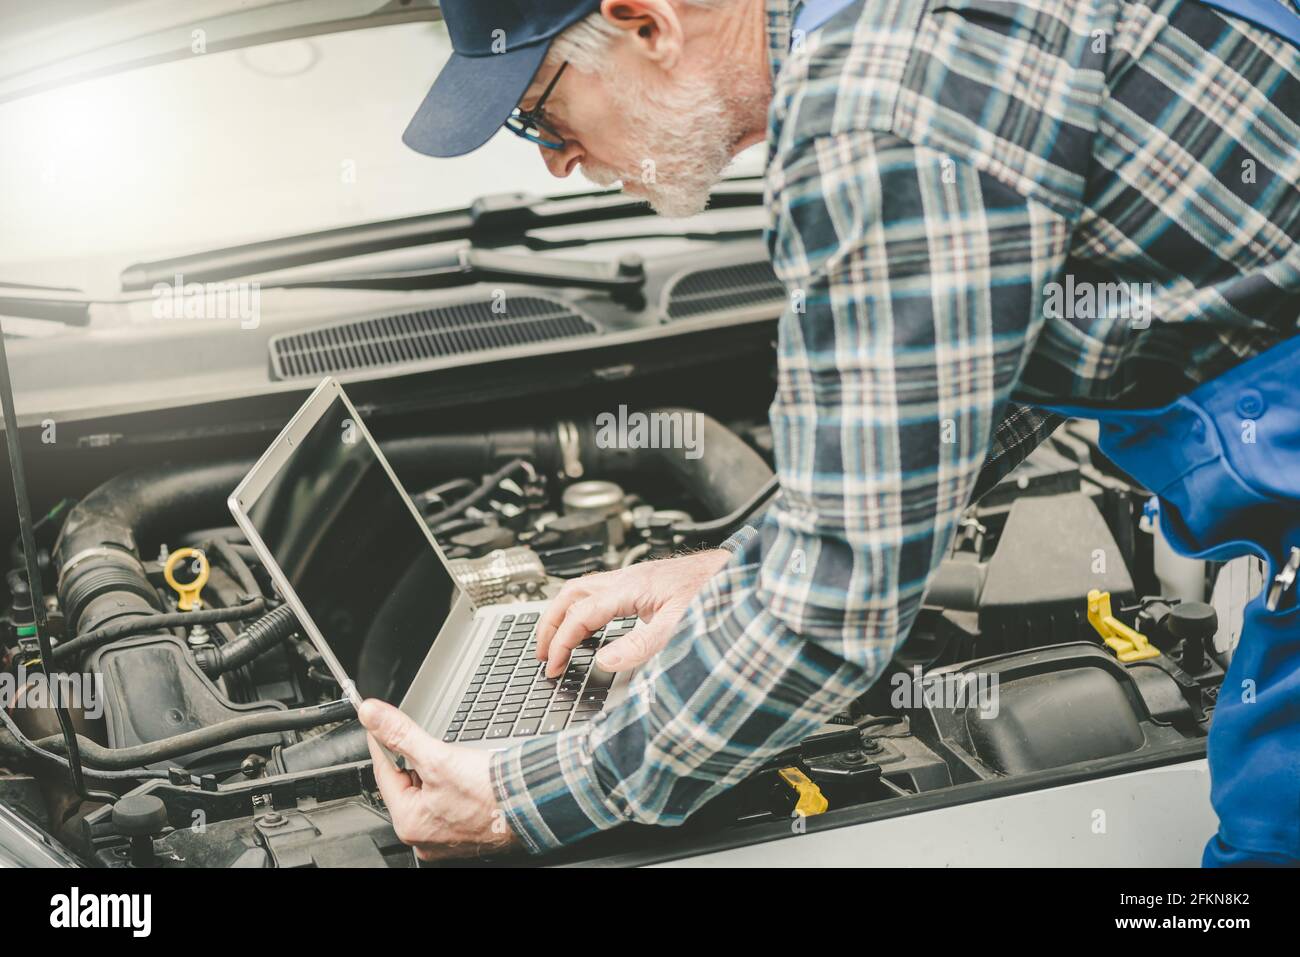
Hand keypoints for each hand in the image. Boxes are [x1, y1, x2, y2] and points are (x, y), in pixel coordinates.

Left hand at [358, 698, 519, 860]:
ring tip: (456, 764)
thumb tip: (371, 715)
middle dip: (415, 762)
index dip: (382, 744)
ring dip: (435, 775)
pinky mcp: (464, 833)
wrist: (532, 805)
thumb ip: (400, 733)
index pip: (384, 774)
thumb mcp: (437, 756)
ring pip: (428, 794)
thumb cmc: (491, 792)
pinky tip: (466, 779)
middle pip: (407, 786)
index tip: (378, 726)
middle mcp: (423, 837)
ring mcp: (444, 838)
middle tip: (431, 746)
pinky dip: (452, 789)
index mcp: (409, 823)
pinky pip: (447, 804)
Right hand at [535, 548, 731, 677]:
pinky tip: (589, 627)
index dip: (561, 642)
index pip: (581, 615)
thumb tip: (605, 662)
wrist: (738, 573)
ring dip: (563, 614)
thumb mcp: (677, 626)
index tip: (553, 666)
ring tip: (556, 640)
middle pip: (570, 594)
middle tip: (542, 653)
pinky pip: (599, 592)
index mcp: (630, 587)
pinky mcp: (642, 582)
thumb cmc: (715, 593)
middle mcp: (627, 578)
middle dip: (549, 624)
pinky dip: (583, 609)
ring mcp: (633, 578)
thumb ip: (640, 646)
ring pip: (582, 589)